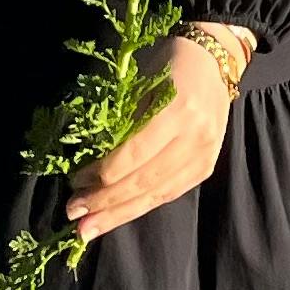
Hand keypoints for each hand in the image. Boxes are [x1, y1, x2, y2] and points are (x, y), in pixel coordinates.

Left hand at [64, 32, 235, 243]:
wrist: (215, 61)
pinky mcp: (205, 167)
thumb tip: (92, 162)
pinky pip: (169, 193)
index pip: (134, 154)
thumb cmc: (170, 63)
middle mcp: (194, 137)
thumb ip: (124, 122)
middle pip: (144, 181)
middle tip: (74, 216)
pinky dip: (142, 205)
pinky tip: (119, 214)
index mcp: (178, 110)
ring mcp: (204, 155)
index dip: (102, 173)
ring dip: (120, 213)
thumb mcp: (142, 82)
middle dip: (105, 202)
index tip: (75, 182)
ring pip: (156, 195)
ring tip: (90, 228)